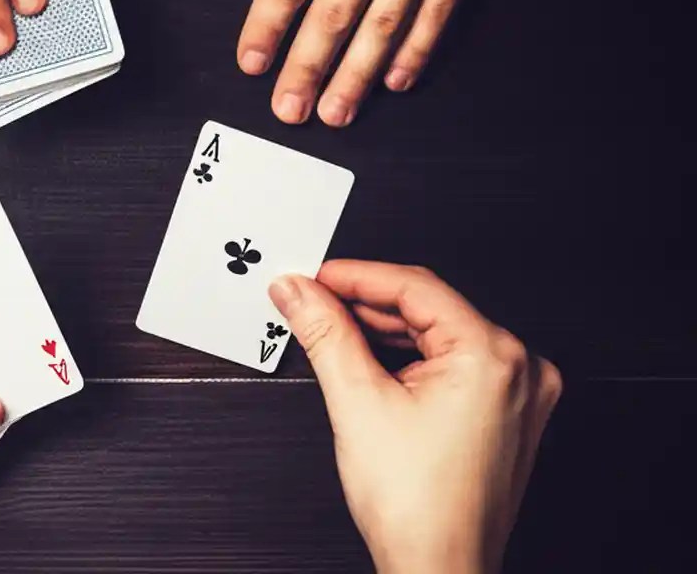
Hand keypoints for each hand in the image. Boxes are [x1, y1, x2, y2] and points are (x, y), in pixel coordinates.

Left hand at [206, 0, 518, 126]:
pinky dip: (416, 50)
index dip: (266, 27)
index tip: (252, 61)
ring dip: (356, 77)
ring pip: (383, 27)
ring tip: (336, 112)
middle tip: (290, 109)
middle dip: (306, 70)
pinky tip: (397, 79)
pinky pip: (437, 12)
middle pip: (332, 17)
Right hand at [269, 261, 560, 573]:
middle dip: (365, 304)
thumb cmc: (418, 507)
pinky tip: (372, 361)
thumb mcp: (356, 401)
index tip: (314, 276)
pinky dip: (411, 359)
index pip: (414, 286)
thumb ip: (324, 333)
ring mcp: (521, 392)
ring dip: (385, 331)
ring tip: (334, 331)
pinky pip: (455, 364)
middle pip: (429, 309)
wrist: (439, 570)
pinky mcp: (509, 413)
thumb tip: (299, 292)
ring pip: (440, 336)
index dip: (355, 275)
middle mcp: (520, 367)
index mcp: (493, 355)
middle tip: (314, 301)